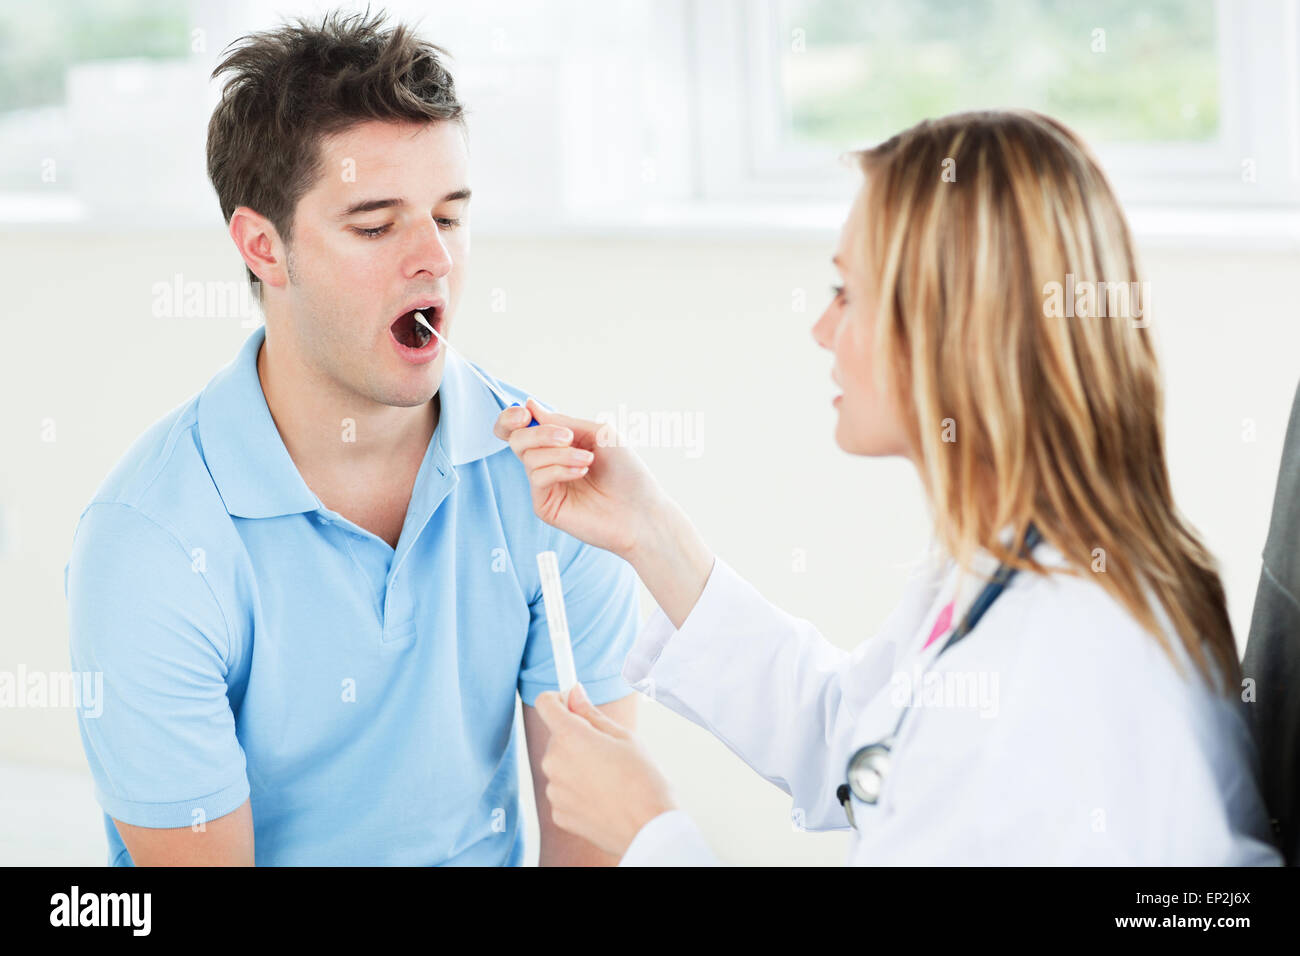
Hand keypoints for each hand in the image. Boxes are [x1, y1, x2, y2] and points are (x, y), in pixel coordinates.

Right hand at [493, 399, 669, 559]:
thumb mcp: (599, 434)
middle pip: (517, 440)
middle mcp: (547, 463)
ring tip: (588, 460)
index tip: (525, 413)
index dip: (511, 418)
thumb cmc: (626, 471)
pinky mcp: (545, 506)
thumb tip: (529, 407)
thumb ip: (564, 421)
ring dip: (561, 453)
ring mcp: (545, 486)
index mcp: (557, 444)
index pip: (518, 428)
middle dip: (540, 433)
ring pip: (529, 457)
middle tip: (569, 437)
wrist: (641, 509)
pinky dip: (559, 469)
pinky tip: (582, 472)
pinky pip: (537, 478)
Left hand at [534, 684, 676, 858]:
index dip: (559, 699)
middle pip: (556, 736)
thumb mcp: (623, 737)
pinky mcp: (558, 813)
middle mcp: (554, 762)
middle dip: (576, 736)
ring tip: (609, 777)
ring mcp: (554, 791)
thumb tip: (574, 693)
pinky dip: (578, 790)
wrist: (648, 828)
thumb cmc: (643, 780)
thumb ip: (592, 714)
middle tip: (607, 749)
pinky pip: (564, 790)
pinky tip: (602, 796)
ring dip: (576, 764)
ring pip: (560, 764)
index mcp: (570, 737)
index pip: (546, 703)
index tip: (573, 703)